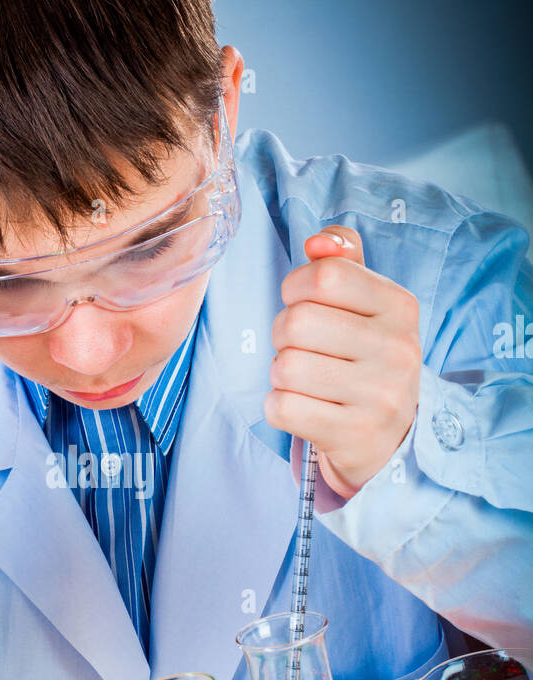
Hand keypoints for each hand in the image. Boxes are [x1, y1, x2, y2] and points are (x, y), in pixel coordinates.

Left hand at [265, 227, 420, 499]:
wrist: (392, 436)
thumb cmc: (366, 357)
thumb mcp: (367, 304)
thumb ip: (342, 261)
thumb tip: (316, 243)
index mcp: (400, 306)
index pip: (325, 275)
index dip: (296, 286)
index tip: (301, 302)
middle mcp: (397, 349)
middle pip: (296, 322)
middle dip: (282, 332)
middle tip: (299, 346)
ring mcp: (379, 396)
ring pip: (285, 367)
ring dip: (280, 372)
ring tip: (304, 378)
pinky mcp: (354, 435)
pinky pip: (282, 408)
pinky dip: (279, 406)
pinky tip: (303, 406)